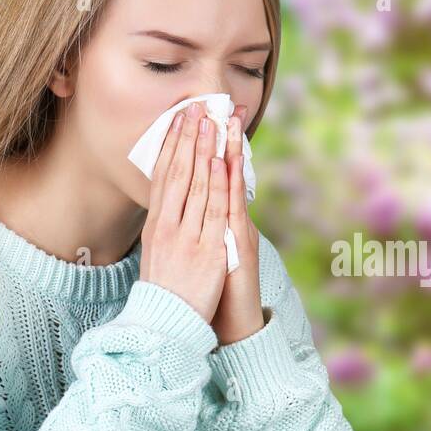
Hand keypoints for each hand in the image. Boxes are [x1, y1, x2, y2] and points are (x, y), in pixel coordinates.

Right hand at [139, 102, 229, 322]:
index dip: (172, 144)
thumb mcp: (158, 254)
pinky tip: (223, 163)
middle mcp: (168, 226)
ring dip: (207, 151)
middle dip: (190, 137)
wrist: (167, 327)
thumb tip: (172, 205)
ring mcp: (188, 237)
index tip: (180, 118)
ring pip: (198, 185)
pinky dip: (219, 185)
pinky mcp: (208, 252)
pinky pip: (215, 212)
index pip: (164, 175)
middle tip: (199, 106)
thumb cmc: (166, 293)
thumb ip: (168, 228)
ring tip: (214, 122)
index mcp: (156, 226)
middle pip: (179, 173)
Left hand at [212, 106, 263, 345]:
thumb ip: (205, 231)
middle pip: (226, 175)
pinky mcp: (239, 247)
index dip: (212, 149)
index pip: (215, 179)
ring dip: (229, 152)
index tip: (207, 119)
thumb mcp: (209, 256)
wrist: (233, 324)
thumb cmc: (216, 292)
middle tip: (221, 106)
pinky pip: (232, 210)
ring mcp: (237, 233)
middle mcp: (232, 223)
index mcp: (222, 224)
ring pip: (231, 186)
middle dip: (222, 140)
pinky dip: (228, 186)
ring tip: (227, 122)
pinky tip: (225, 163)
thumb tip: (191, 211)